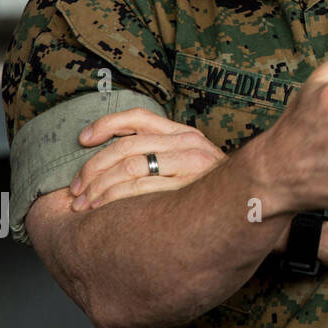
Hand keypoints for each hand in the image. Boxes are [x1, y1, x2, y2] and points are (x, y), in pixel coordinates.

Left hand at [69, 110, 226, 211]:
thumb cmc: (213, 188)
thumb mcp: (192, 160)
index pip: (138, 117)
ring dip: (98, 188)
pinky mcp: (186, 187)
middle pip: (126, 146)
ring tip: (83, 204)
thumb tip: (117, 156)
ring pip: (129, 167)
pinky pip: (140, 189)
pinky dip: (114, 198)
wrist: (253, 202)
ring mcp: (189, 164)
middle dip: (92, 168)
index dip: (105, 125)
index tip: (82, 139)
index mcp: (183, 133)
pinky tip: (102, 210)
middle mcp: (187, 143)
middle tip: (74, 189)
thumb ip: (163, 152)